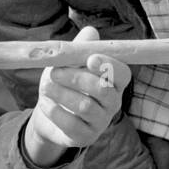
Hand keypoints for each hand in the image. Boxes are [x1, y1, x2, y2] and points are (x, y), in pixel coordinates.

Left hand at [23, 26, 129, 165]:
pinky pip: (73, 125)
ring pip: (86, 107)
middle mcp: (113, 102)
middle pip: (103, 90)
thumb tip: (91, 31)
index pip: (122, 74)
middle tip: (54, 72)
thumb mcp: (69, 61)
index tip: (90, 59)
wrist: (49, 111)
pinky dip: (56, 112)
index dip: (109, 66)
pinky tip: (46, 103)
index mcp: (114, 81)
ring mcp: (101, 122)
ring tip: (45, 86)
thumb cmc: (64, 81)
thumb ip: (80, 47)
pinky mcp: (85, 137)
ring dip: (62, 94)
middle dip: (77, 79)